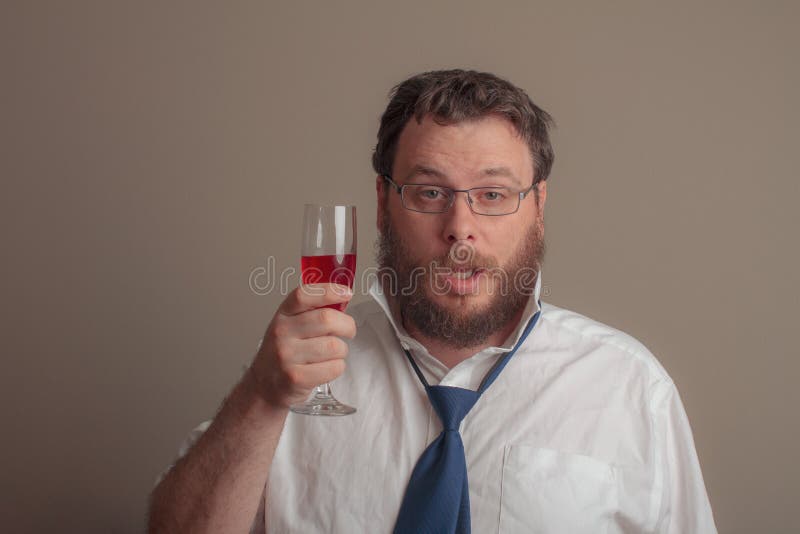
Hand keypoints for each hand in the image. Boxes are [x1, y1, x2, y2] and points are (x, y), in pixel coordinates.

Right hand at [249, 284, 356, 407]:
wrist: (265, 385)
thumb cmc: (285, 352)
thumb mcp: (291, 326)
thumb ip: (312, 311)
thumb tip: (343, 297)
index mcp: (283, 315)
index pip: (303, 295)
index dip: (329, 291)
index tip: (347, 293)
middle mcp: (282, 333)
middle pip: (326, 319)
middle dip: (347, 325)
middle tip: (349, 331)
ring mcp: (287, 356)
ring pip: (334, 346)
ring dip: (341, 351)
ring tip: (331, 354)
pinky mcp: (296, 378)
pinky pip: (334, 368)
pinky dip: (337, 367)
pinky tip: (326, 368)